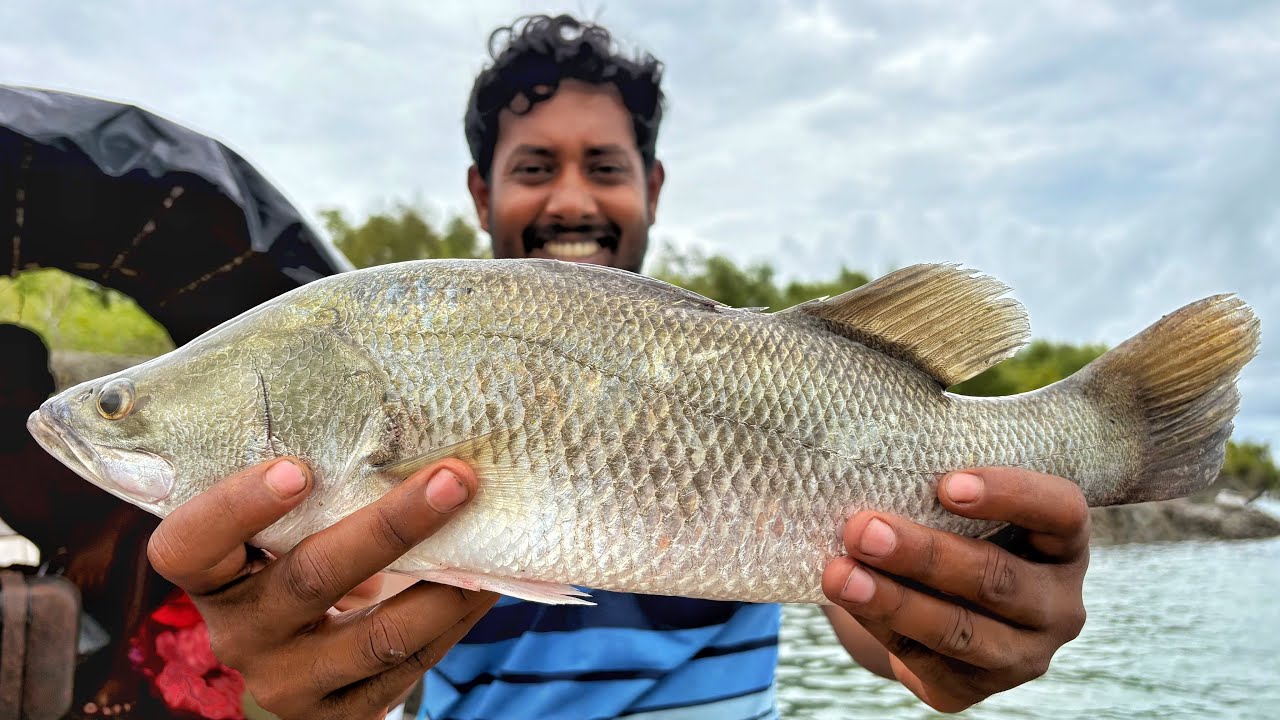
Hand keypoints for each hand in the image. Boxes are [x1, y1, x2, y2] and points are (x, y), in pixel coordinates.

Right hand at [147, 457, 497, 719]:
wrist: (312, 654)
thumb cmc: (301, 556)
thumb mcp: (286, 530)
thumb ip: (314, 489)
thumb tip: (409, 424)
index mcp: (212, 578)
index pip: (188, 548)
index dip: (235, 509)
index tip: (295, 469)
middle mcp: (240, 636)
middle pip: (311, 579)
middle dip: (392, 526)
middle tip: (452, 479)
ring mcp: (290, 683)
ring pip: (377, 636)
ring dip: (447, 583)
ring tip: (488, 530)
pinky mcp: (342, 715)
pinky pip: (410, 665)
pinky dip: (455, 617)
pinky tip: (484, 580)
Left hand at [822, 468, 1089, 712]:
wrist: (933, 604)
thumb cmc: (949, 531)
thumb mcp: (960, 507)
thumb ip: (937, 490)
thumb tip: (870, 471)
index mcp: (1064, 544)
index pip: (1060, 512)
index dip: (1011, 495)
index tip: (947, 484)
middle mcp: (1058, 605)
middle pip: (997, 579)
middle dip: (924, 555)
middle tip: (865, 530)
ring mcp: (1022, 655)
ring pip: (958, 631)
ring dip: (892, 600)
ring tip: (840, 574)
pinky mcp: (974, 690)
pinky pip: (924, 660)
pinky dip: (879, 625)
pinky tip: (846, 599)